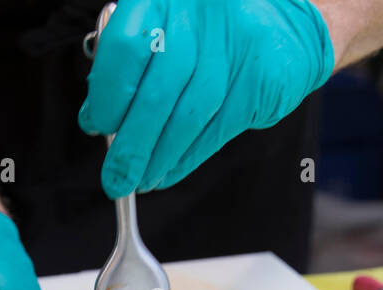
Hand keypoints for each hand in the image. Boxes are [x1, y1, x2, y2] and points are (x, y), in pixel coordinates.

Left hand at [79, 0, 334, 197]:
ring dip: (159, 158)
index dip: (107, 96)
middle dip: (132, 145)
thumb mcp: (167, 26)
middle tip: (116, 177)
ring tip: (141, 180)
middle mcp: (198, 17)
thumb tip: (96, 118)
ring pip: (188, 116)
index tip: (98, 125)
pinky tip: (169, 171)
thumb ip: (132, 66)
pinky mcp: (261, 79)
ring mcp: (234, 47)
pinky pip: (216, 130)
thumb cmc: (211, 28)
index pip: (125, 50)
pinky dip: (187, 158)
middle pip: (157, 92)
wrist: (287, 18)